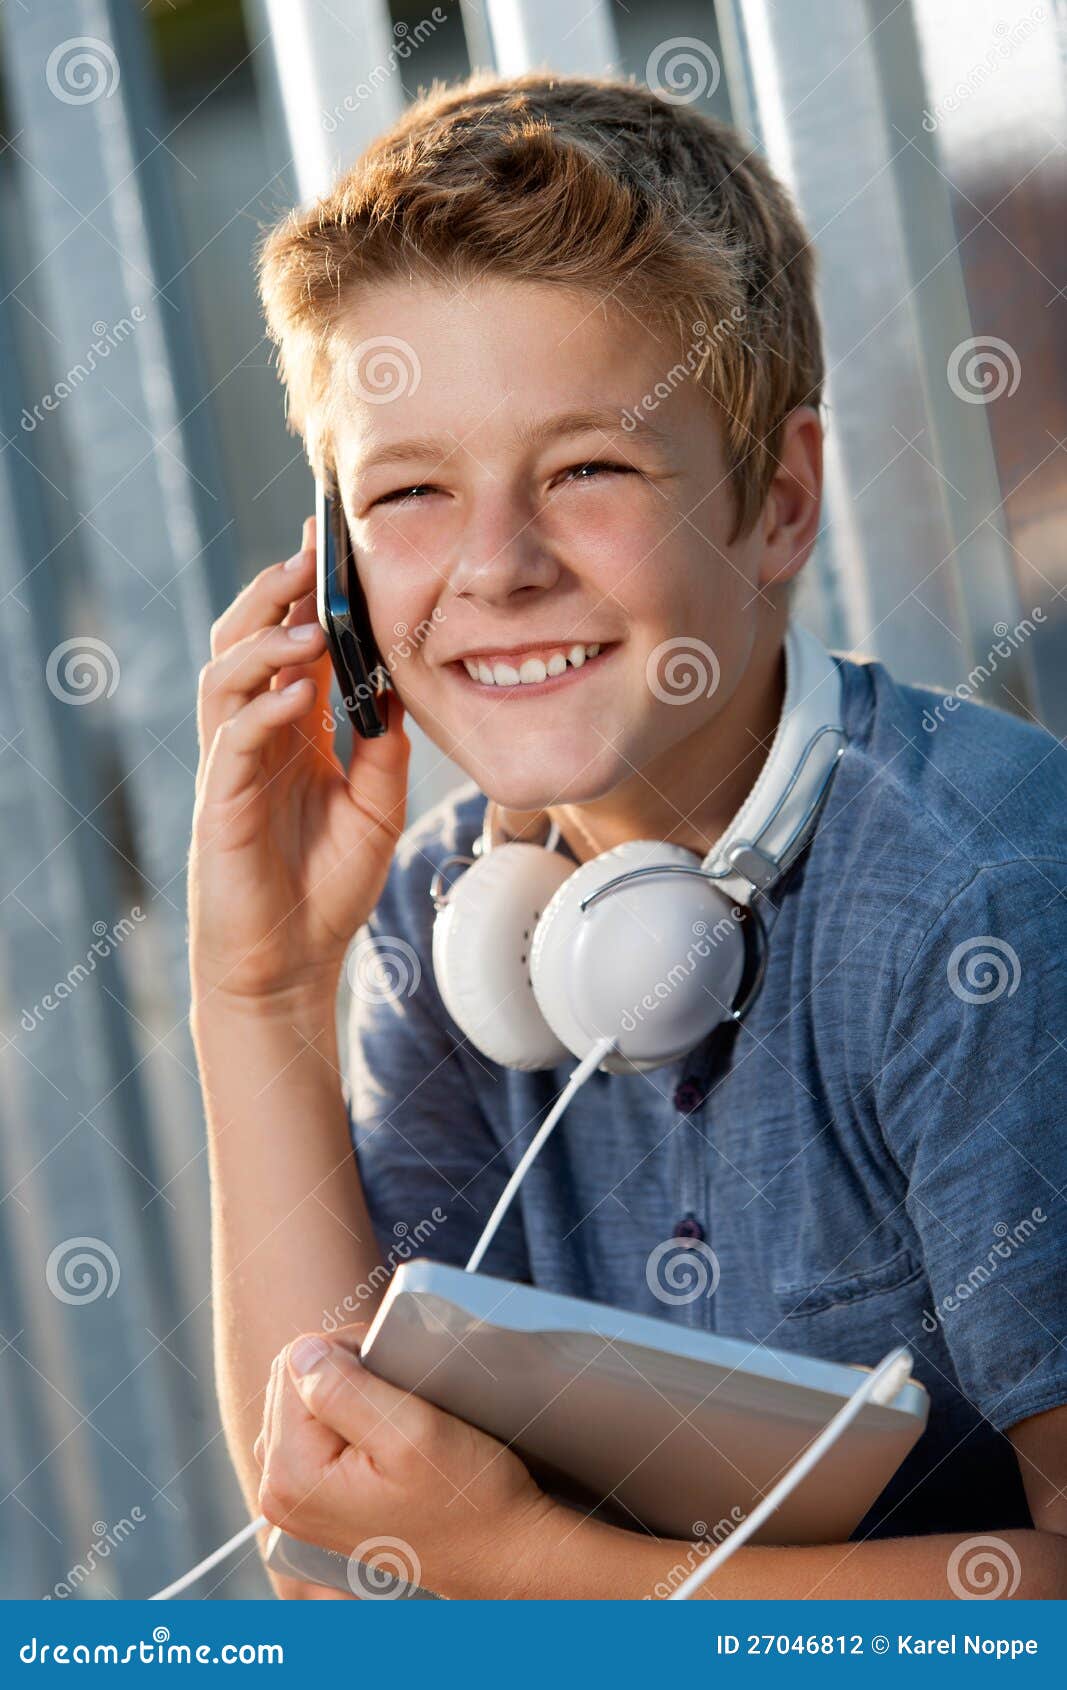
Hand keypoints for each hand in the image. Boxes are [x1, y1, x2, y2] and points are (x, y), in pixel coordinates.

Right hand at [189, 515, 409, 1006]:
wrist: (291, 964)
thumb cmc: (326, 889)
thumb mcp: (376, 807)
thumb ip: (384, 748)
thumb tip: (401, 689)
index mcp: (292, 730)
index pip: (292, 643)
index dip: (306, 594)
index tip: (332, 545)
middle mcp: (256, 737)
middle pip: (246, 640)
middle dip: (275, 594)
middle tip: (311, 558)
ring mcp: (232, 766)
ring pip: (227, 676)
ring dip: (266, 641)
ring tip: (308, 620)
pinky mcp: (222, 803)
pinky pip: (234, 739)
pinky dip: (264, 707)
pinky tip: (299, 690)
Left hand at [253, 1324, 554, 1598]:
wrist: (497, 1554)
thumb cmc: (466, 1499)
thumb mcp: (412, 1433)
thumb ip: (345, 1390)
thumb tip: (301, 1352)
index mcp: (292, 1473)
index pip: (296, 1362)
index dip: (350, 1355)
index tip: (394, 1383)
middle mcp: (279, 1491)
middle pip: (292, 1382)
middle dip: (345, 1375)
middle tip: (400, 1402)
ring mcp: (294, 1500)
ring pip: (303, 1403)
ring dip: (348, 1397)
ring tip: (396, 1423)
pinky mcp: (315, 1501)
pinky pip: (313, 1433)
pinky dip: (348, 1422)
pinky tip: (383, 1441)